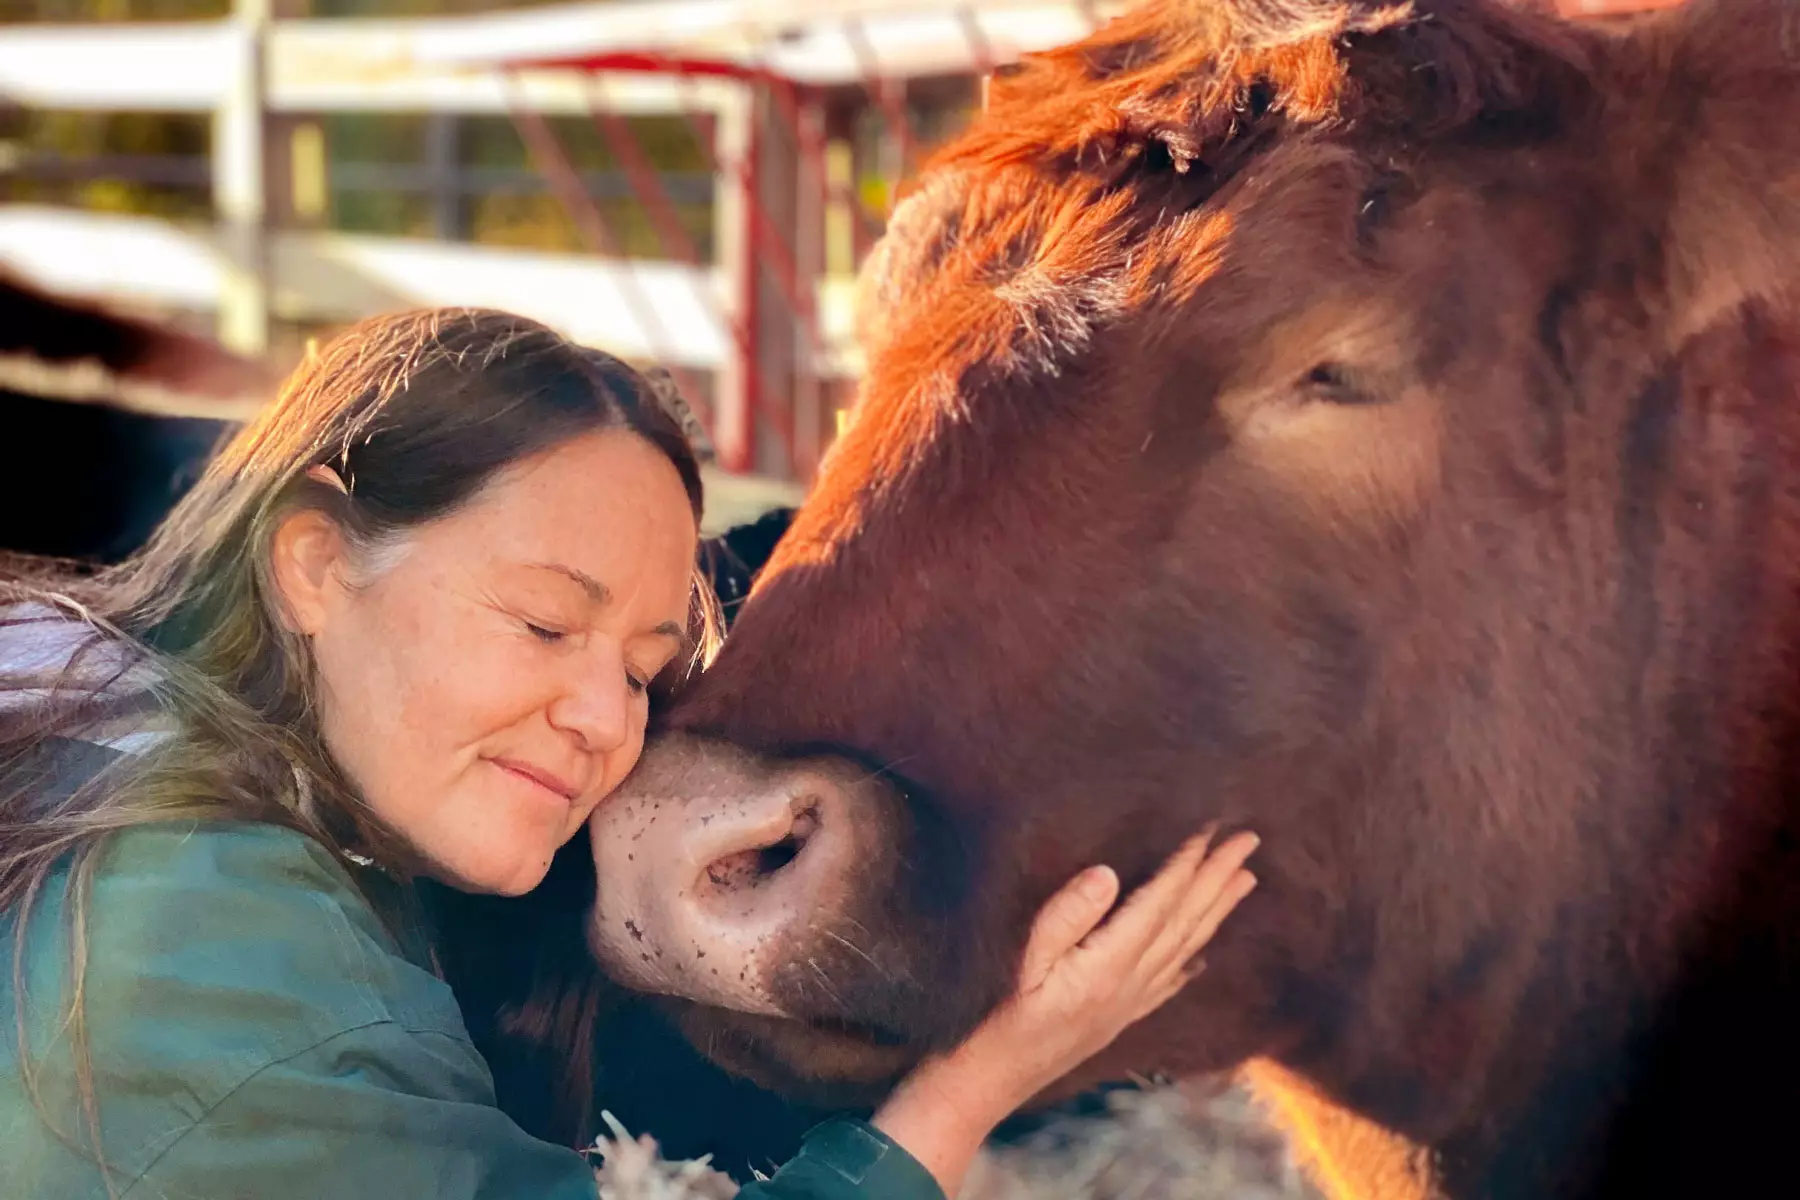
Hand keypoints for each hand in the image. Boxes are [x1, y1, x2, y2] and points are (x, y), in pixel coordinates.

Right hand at [870, 829, 1259, 1194]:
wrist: (977, 1088)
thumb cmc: (988, 1019)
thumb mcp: (1017, 960)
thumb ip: (1065, 917)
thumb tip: (1109, 874)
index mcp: (1105, 966)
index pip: (1159, 903)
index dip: (1186, 862)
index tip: (1212, 824)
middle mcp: (1126, 987)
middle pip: (1184, 923)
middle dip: (1218, 879)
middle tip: (1250, 839)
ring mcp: (1123, 1007)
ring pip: (1184, 949)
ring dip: (1215, 911)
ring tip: (1245, 879)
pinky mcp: (1111, 1021)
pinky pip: (1166, 983)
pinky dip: (1190, 959)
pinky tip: (1203, 953)